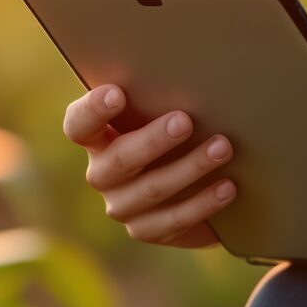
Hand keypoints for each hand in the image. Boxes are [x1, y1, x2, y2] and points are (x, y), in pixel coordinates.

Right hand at [61, 83, 236, 249]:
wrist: (196, 181)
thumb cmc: (176, 131)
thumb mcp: (163, 113)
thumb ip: (161, 100)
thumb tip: (195, 77)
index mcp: (97, 138)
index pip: (79, 125)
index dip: (93, 111)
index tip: (117, 94)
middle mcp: (103, 173)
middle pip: (118, 160)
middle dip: (153, 141)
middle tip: (185, 121)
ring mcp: (122, 205)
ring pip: (150, 190)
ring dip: (190, 168)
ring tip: (222, 148)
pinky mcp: (145, 229)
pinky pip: (171, 220)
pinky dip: (202, 203)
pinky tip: (227, 187)